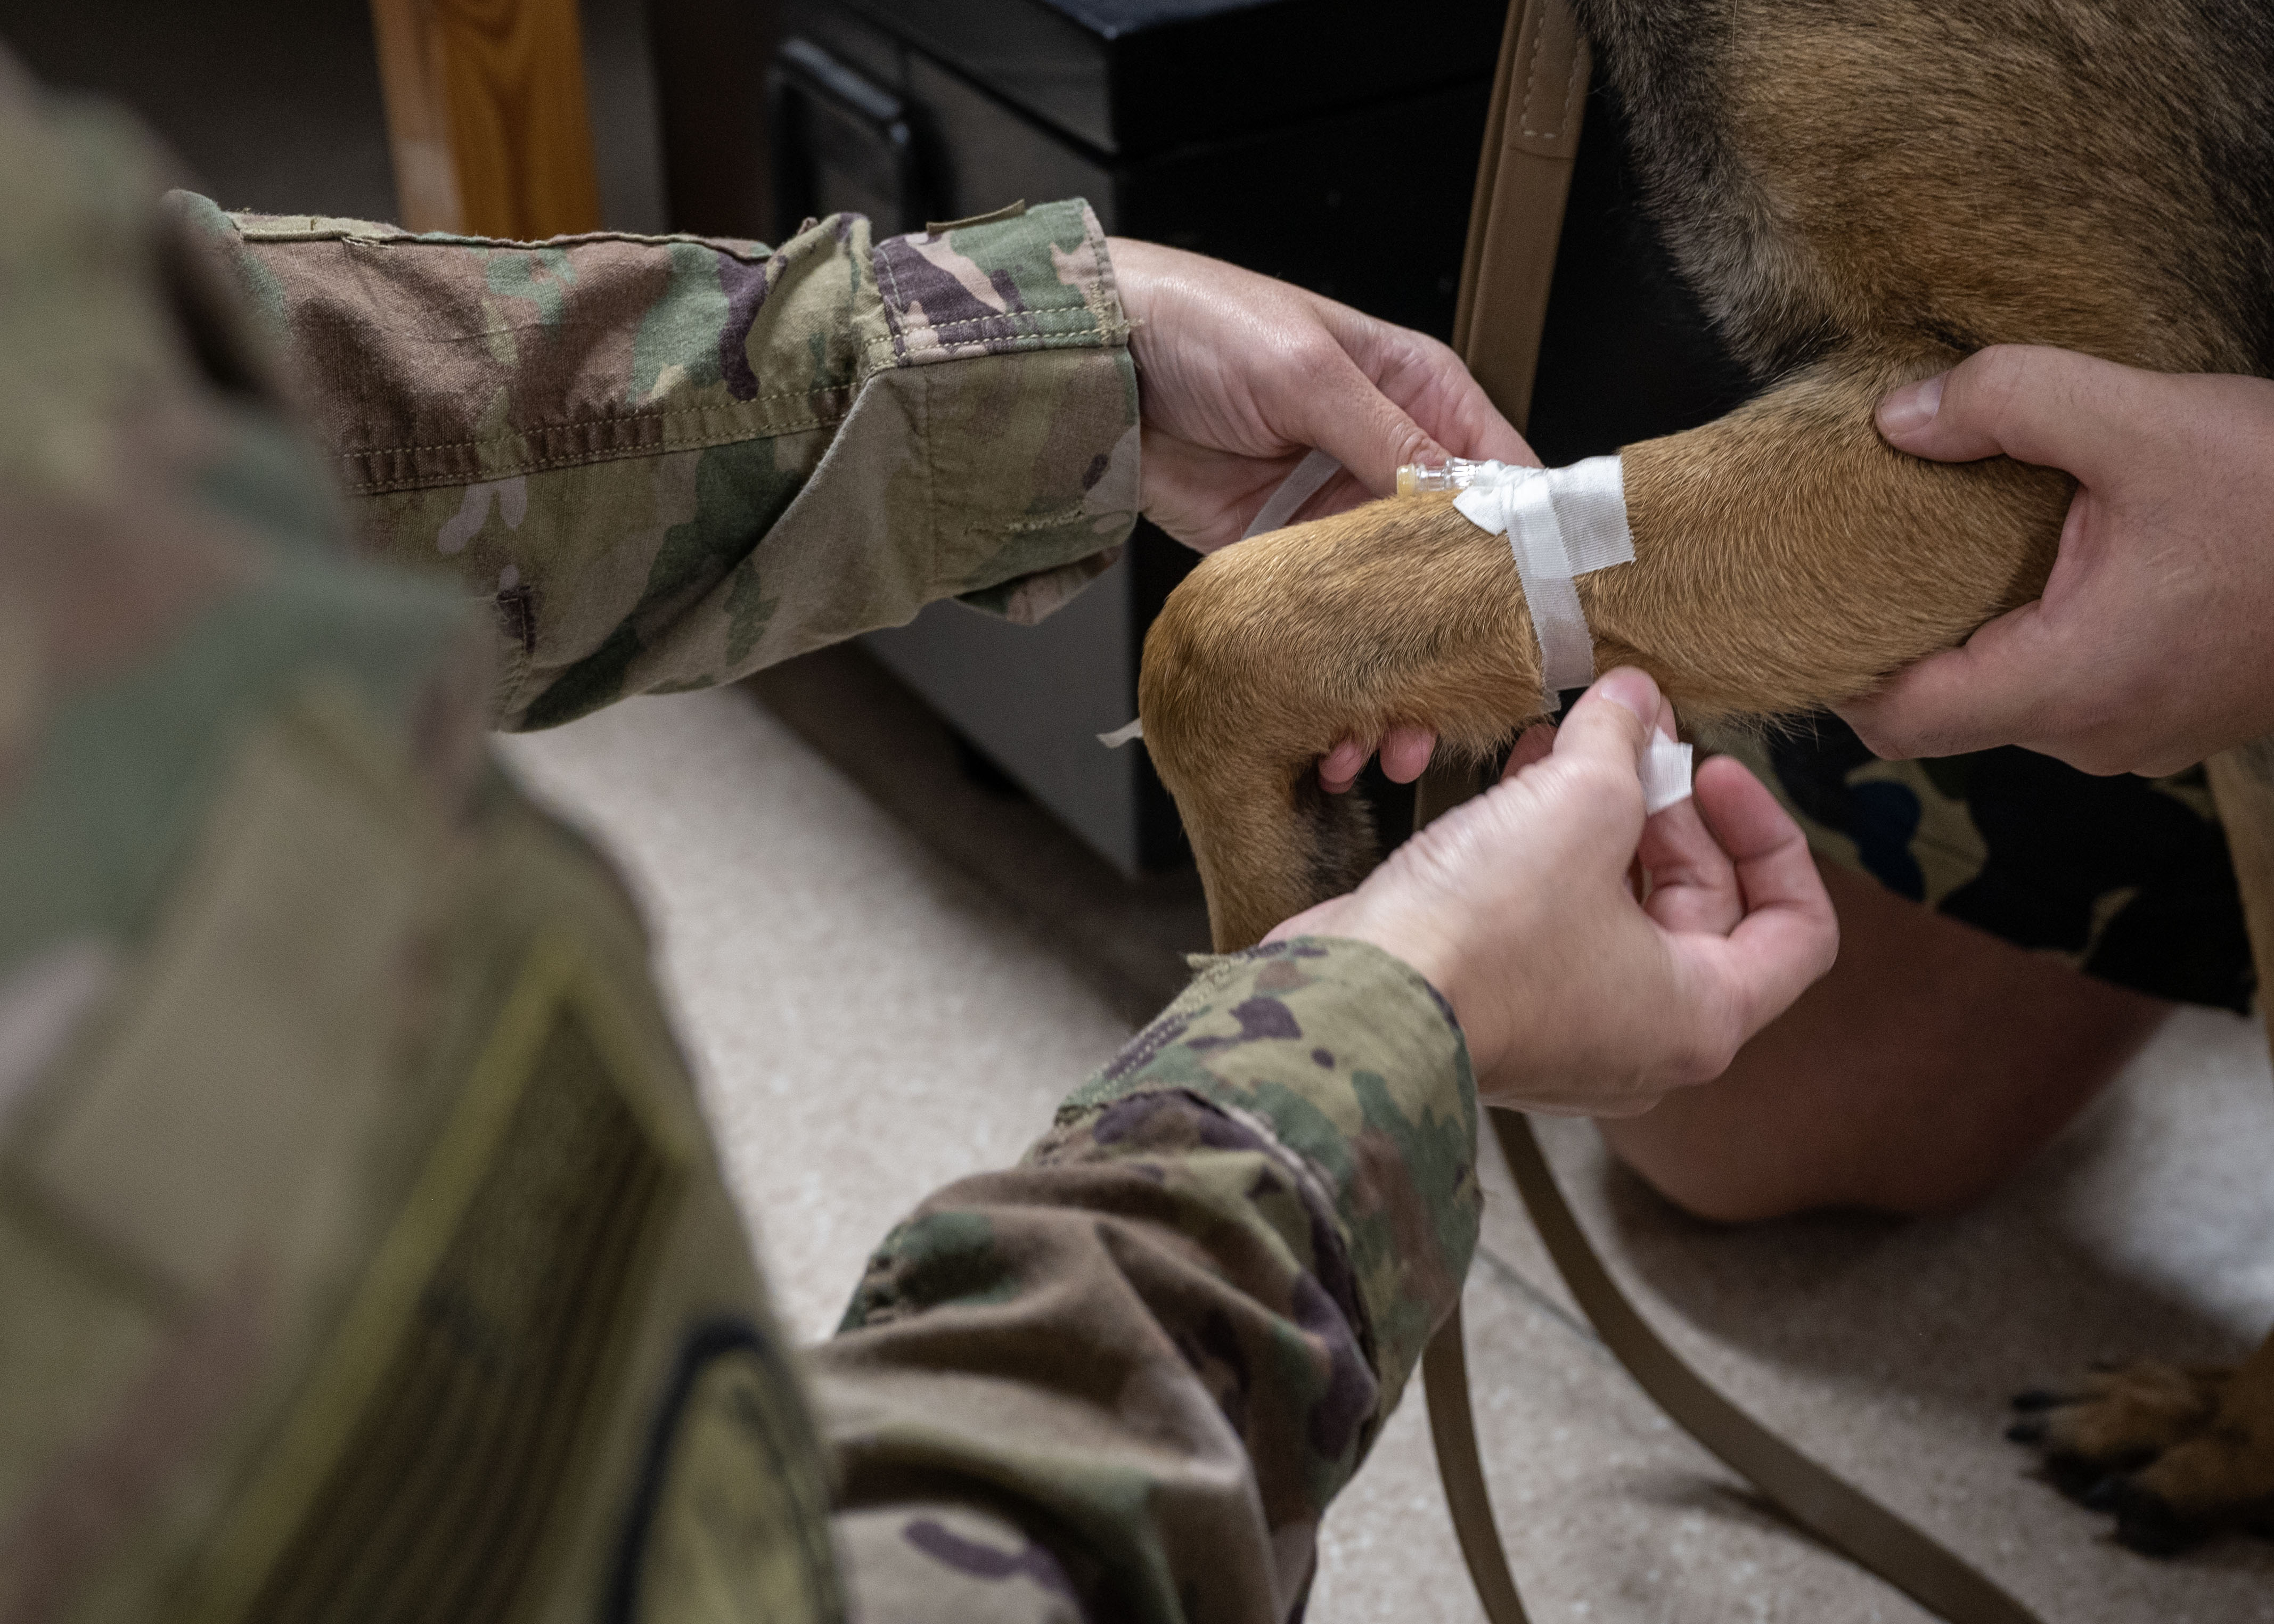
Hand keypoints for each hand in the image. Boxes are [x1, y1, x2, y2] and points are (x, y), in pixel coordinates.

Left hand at [1111, 239, 1523, 790]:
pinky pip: (1325, 627)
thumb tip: (1459, 495)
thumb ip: (1385, 437)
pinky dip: (1334, 678)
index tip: (1537, 621)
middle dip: (1459, 641)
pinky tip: (1338, 727)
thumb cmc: (1207, 324)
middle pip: (1456, 564)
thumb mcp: (1304, 370)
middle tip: (1462, 706)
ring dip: (1397, 679)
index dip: (1529, 546)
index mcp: (1422, 396)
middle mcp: (1390, 462)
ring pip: (1395, 612)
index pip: (1506, 476)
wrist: (1101, 365)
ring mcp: (1336, 518)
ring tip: (1397, 742)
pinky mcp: (1283, 560)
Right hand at [1266, 669, 1837, 1114]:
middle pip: (1699, 908)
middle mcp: (1644, 1039)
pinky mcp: (1499, 1008)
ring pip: (1616, 910)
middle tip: (1628, 740)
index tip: (1714, 772)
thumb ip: (1622, 742)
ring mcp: (1567, 1031)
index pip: (1799, 930)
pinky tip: (1512, 783)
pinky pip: (1549, 923)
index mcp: (1703, 1015)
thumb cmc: (1485, 932)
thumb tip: (1633, 696)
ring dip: (1598, 820)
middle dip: (1665, 810)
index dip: (1770, 835)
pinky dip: (1544, 855)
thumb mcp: (1581, 804)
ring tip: (1565, 743)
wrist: (1354, 998)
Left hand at [1837, 345, 2273, 775]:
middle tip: (1878, 553)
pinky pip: (2077, 685)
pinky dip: (2048, 632)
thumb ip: (2008, 403)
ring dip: (1985, 628)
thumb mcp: (2142, 420)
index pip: (1896, 721)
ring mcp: (2141, 734)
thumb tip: (1897, 417)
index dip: (1838, 669)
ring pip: (2014, 695)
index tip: (1813, 604)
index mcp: (2064, 685)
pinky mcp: (2179, 711)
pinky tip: (2058, 561)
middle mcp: (2092, 734)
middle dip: (1908, 635)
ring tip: (1969, 544)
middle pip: (1946, 709)